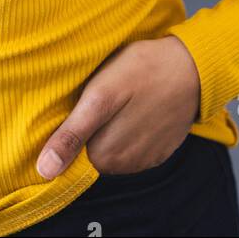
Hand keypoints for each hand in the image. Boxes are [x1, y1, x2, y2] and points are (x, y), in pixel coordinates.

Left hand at [35, 35, 200, 179]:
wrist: (193, 66)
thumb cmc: (143, 70)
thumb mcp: (100, 95)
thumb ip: (72, 134)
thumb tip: (45, 171)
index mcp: (105, 154)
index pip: (70, 156)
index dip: (68, 131)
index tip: (76, 108)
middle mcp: (125, 165)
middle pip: (91, 153)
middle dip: (89, 130)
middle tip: (97, 97)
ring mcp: (146, 159)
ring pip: (113, 151)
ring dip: (110, 131)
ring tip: (118, 101)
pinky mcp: (161, 151)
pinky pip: (135, 148)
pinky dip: (130, 132)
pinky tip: (136, 108)